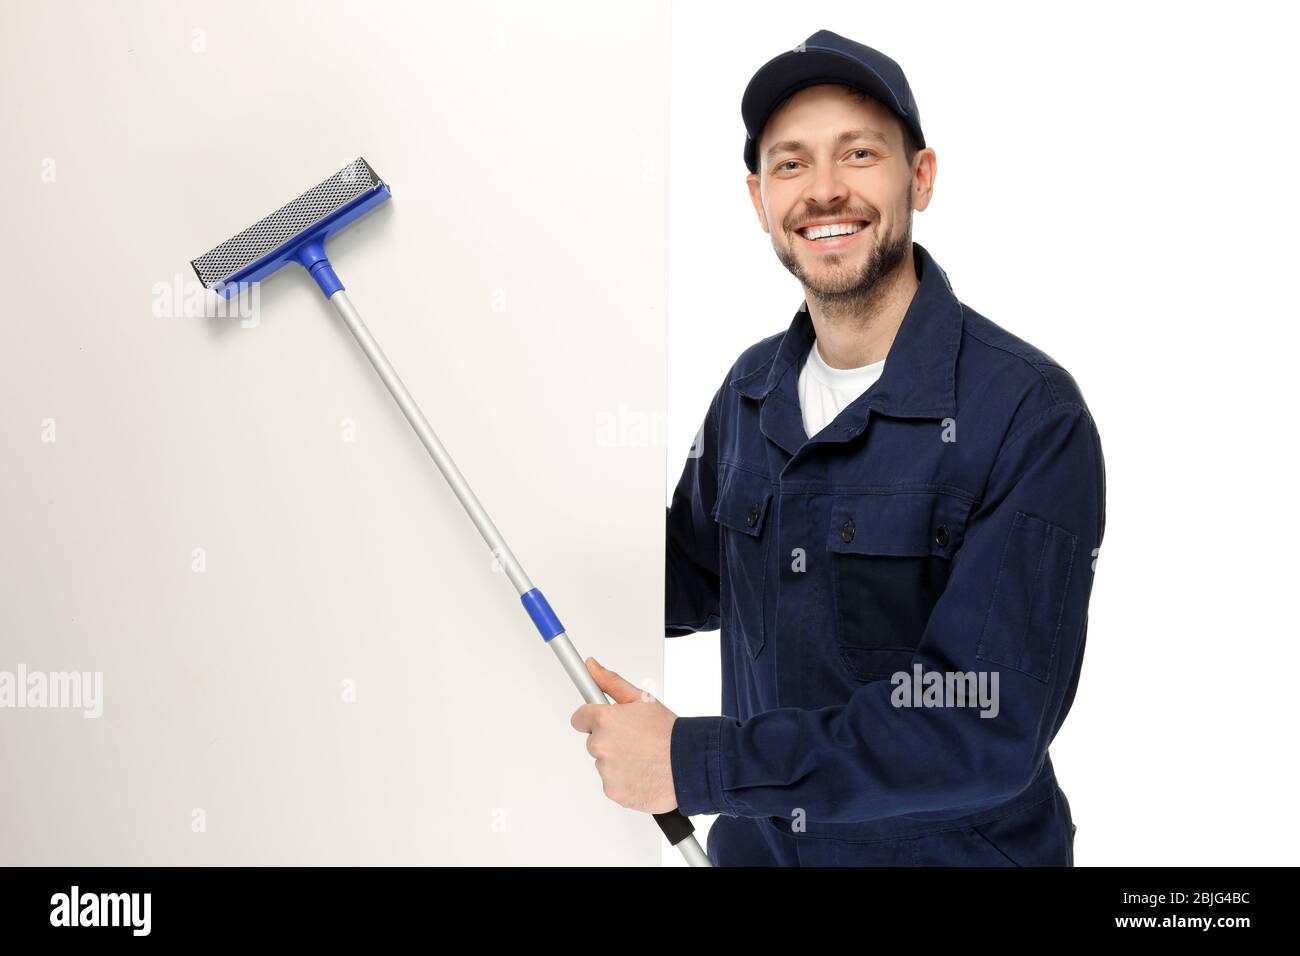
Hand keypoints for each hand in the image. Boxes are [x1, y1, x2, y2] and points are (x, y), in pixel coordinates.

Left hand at [569, 658, 678, 813]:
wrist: (690, 765)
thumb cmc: (669, 733)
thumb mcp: (642, 700)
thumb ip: (611, 682)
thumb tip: (591, 666)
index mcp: (604, 720)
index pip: (579, 718)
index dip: (593, 718)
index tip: (605, 721)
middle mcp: (600, 745)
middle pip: (593, 741)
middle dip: (610, 740)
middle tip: (635, 740)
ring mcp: (605, 771)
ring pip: (604, 763)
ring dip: (618, 761)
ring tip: (643, 757)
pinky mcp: (613, 791)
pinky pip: (612, 783)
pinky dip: (625, 780)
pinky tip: (643, 772)